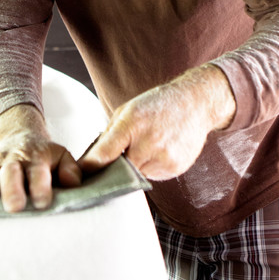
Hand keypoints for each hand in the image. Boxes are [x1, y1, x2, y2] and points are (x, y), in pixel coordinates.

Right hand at [0, 104, 81, 212]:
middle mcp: (11, 160)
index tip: (43, 202)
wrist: (21, 134)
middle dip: (10, 189)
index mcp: (36, 158)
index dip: (42, 185)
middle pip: (9, 173)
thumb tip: (73, 182)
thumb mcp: (63, 157)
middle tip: (12, 207)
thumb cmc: (45, 156)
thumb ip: (71, 170)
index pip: (39, 172)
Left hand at [78, 66, 235, 180]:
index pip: (104, 154)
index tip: (83, 173)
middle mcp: (149, 142)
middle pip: (119, 170)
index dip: (90, 166)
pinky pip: (153, 176)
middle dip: (114, 167)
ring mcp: (164, 157)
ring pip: (136, 175)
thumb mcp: (128, 110)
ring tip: (145, 147)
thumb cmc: (156, 105)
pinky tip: (158, 150)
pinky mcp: (175, 168)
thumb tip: (90, 161)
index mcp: (132, 123)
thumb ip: (109, 135)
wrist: (195, 104)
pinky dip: (150, 167)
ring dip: (134, 167)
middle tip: (115, 159)